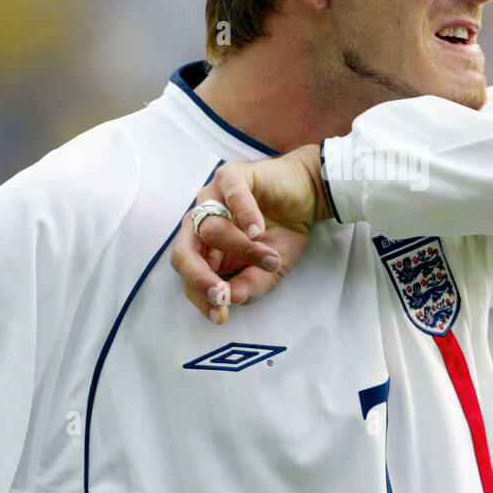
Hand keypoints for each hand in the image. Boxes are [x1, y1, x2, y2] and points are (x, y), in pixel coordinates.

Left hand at [170, 144, 333, 322]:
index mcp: (205, 248)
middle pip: (184, 253)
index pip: (190, 276)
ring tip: (271, 260)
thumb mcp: (269, 271)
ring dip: (243, 249)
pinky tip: (257, 232)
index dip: (201, 297)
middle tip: (221, 295)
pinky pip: (231, 196)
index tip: (221, 315)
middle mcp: (201, 223)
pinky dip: (244, 215)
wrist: (308, 197)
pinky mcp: (232, 176)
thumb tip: (229, 300)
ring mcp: (213, 198)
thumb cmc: (283, 233)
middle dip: (199, 278)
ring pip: (212, 229)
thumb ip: (249, 285)